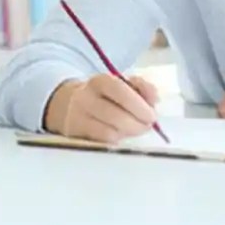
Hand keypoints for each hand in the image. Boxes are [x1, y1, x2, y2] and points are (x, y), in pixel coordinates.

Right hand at [44, 74, 159, 143]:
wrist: (70, 105)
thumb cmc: (106, 96)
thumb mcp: (122, 85)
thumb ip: (142, 88)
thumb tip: (155, 99)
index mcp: (99, 81)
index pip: (119, 90)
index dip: (138, 105)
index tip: (152, 115)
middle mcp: (85, 98)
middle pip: (116, 116)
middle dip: (138, 125)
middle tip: (147, 126)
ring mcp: (77, 118)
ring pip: (110, 132)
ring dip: (128, 134)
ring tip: (134, 129)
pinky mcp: (76, 135)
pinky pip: (102, 143)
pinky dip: (117, 140)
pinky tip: (120, 135)